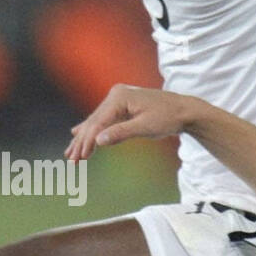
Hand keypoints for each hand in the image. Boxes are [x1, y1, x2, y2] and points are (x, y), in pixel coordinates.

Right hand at [65, 84, 197, 160]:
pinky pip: (103, 120)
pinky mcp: (122, 106)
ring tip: (70, 154)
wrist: (184, 110)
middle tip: (71, 161)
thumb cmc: (168, 118)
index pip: (98, 122)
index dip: (88, 141)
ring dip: (84, 138)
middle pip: (94, 122)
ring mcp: (118, 99)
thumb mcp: (145, 127)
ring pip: (96, 122)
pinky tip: (77, 133)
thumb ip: (121, 133)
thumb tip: (98, 141)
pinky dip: (92, 130)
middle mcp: (116, 95)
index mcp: (120, 97)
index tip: (80, 157)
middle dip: (82, 142)